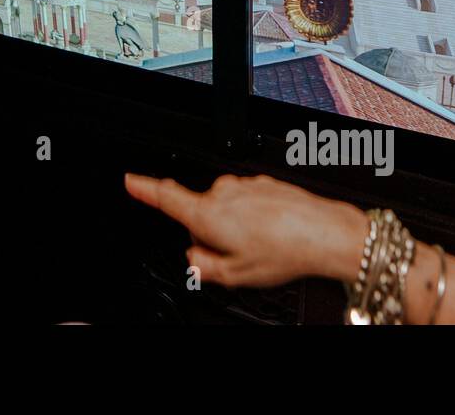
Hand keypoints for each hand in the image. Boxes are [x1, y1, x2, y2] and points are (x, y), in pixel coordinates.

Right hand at [124, 172, 366, 287]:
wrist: (323, 231)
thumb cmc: (283, 251)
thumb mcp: (236, 274)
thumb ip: (205, 266)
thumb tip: (194, 258)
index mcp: (208, 215)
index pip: (167, 197)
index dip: (145, 189)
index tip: (131, 180)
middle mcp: (222, 194)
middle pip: (200, 214)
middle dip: (212, 234)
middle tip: (237, 255)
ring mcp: (244, 186)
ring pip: (226, 209)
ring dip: (236, 226)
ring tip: (262, 246)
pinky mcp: (263, 183)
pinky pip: (247, 202)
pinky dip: (255, 218)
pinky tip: (273, 233)